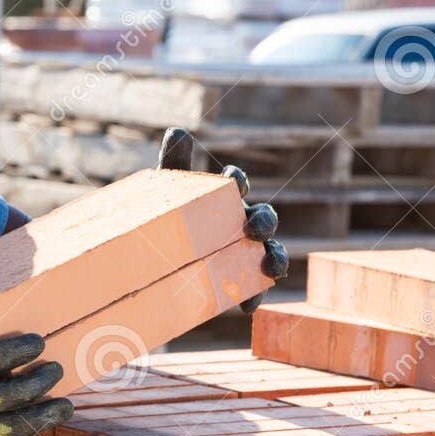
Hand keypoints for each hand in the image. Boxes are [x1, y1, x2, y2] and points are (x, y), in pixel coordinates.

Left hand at [157, 127, 288, 312]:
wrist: (159, 259)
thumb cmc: (171, 216)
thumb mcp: (169, 192)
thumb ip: (175, 164)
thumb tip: (176, 129)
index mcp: (226, 197)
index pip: (237, 183)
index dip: (238, 180)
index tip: (233, 182)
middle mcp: (242, 222)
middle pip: (264, 216)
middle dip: (264, 221)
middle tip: (253, 228)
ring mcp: (245, 251)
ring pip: (271, 252)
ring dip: (275, 257)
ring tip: (270, 266)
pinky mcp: (239, 279)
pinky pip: (254, 288)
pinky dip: (254, 296)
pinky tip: (247, 305)